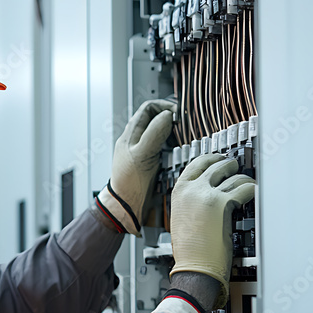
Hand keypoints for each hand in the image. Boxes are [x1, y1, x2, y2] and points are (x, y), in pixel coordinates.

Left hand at [96, 99, 175, 235]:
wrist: (126, 206)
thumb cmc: (129, 182)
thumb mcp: (142, 154)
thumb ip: (154, 133)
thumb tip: (168, 115)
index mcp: (131, 134)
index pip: (148, 108)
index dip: (164, 106)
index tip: (178, 114)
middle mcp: (138, 140)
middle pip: (157, 120)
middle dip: (172, 120)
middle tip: (186, 126)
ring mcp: (146, 152)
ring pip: (163, 135)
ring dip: (175, 135)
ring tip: (187, 139)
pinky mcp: (153, 164)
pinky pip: (167, 150)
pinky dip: (176, 149)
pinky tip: (182, 153)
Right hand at [169, 154, 255, 307]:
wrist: (194, 266)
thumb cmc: (189, 249)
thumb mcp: (182, 217)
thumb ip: (192, 200)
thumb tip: (208, 190)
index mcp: (179, 191)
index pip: (197, 163)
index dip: (212, 159)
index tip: (220, 159)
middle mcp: (192, 189)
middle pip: (217, 165)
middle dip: (231, 167)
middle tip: (237, 171)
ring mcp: (207, 194)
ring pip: (233, 175)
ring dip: (244, 179)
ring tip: (248, 185)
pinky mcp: (223, 203)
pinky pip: (245, 188)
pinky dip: (252, 189)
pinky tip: (253, 194)